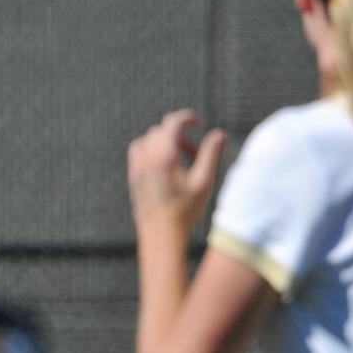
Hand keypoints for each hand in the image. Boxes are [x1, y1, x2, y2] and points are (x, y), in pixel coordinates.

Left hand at [127, 109, 224, 233]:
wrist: (160, 234)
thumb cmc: (185, 210)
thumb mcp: (204, 181)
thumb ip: (211, 154)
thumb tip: (219, 133)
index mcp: (163, 155)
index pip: (172, 123)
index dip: (187, 118)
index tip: (199, 122)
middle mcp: (146, 157)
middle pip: (161, 131)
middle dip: (180, 136)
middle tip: (197, 155)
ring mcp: (136, 167)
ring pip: (147, 140)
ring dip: (165, 143)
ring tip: (181, 161)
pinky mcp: (133, 177)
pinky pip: (139, 153)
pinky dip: (153, 152)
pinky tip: (168, 170)